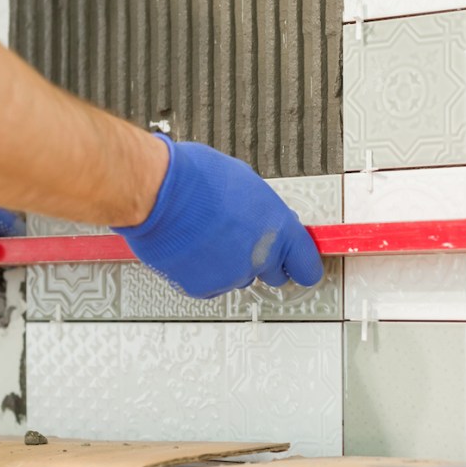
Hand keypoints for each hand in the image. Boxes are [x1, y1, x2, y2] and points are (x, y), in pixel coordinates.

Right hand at [113, 135, 323, 298]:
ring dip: (227, 263)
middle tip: (242, 241)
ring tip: (205, 235)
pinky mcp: (202, 288)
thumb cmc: (197, 178)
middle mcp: (260, 257)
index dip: (302, 264)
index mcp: (278, 229)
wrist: (159, 193)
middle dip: (263, 261)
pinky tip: (190, 246)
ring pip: (237, 277)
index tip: (300, 265)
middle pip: (273, 274)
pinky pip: (208, 283)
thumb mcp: (246, 183)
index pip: (306, 264)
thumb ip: (262, 211)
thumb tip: (262, 218)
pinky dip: (201, 270)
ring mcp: (232, 276)